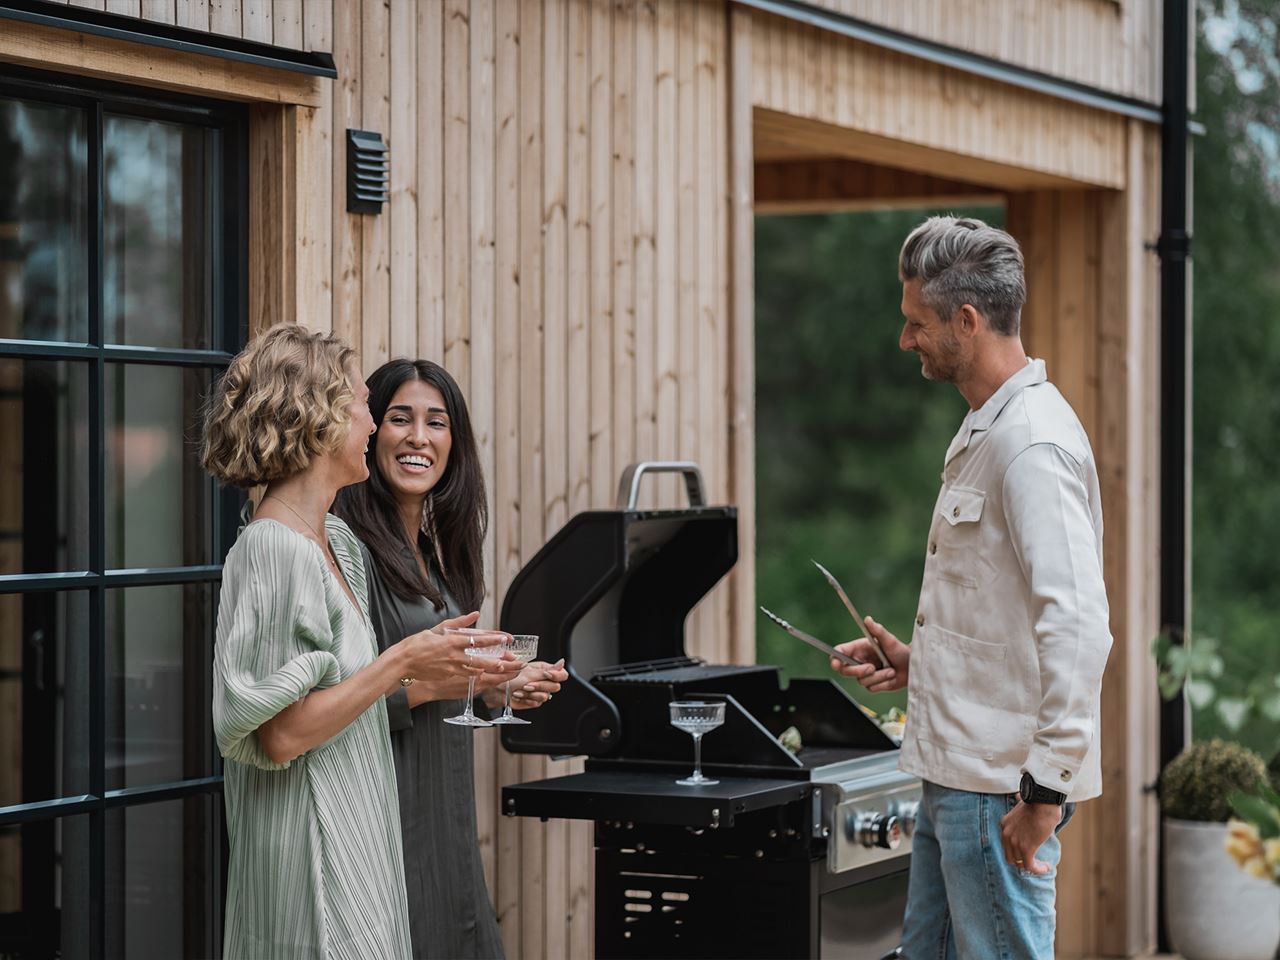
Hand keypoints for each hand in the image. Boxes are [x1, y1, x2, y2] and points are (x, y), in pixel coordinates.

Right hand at [395, 612, 514, 683]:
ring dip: (489, 670)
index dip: (493, 640)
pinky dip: (474, 674)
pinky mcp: (447, 676)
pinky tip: (482, 674)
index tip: (505, 638)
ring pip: (475, 670)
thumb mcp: (437, 629)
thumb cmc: (416, 643)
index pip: (477, 640)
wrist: (402, 663)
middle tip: (510, 661)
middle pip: (481, 660)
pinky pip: (464, 675)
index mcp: (451, 642)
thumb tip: (475, 614)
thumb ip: (458, 622)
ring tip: (501, 669)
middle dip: (497, 661)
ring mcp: (451, 668)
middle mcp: (453, 656)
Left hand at [509, 659, 567, 708]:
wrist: (498, 690)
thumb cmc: (510, 677)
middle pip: (555, 686)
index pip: (562, 674)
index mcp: (545, 669)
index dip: (557, 675)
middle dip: (540, 686)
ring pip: (545, 696)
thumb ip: (547, 670)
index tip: (547, 675)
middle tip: (527, 684)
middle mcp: (544, 680)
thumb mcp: (529, 672)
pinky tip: (518, 695)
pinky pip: (537, 702)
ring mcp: (540, 692)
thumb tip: (562, 663)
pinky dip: (526, 699)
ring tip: (520, 689)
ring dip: (530, 693)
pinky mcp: (534, 701)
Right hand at [830, 616, 908, 691]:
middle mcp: (859, 662)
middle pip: (845, 670)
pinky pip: (871, 688)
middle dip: (858, 671)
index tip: (837, 663)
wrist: (911, 666)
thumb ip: (877, 630)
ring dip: (878, 676)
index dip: (835, 658)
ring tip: (891, 670)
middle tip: (872, 667)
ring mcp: (865, 674)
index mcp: (858, 648)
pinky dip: (883, 683)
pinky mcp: (872, 685)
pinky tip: (890, 676)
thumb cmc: (900, 651)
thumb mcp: (889, 640)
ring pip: (861, 681)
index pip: (840, 653)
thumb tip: (868, 619)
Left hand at [999, 800, 1060, 875]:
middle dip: (1022, 860)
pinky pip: (1029, 866)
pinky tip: (1047, 867)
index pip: (1007, 845)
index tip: (1030, 852)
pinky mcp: (1026, 848)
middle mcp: (1006, 834)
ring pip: (1020, 863)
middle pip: (1010, 856)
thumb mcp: (1023, 803)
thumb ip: (1019, 803)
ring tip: (1044, 865)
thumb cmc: (1038, 802)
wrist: (1043, 802)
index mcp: (1005, 825)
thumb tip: (1019, 797)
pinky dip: (1038, 870)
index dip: (1018, 851)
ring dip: (1033, 866)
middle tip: (1035, 861)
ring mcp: (1015, 842)